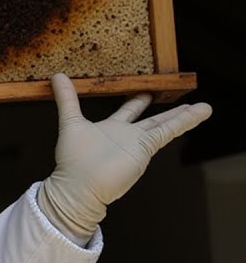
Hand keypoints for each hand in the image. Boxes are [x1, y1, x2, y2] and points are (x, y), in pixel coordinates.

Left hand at [38, 73, 212, 244]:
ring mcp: (137, 143)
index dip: (136, 101)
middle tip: (185, 102)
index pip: (127, 111)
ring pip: (165, 125)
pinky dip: (184, 122)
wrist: (78, 186)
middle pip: (152, 119)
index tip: (146, 91)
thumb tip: (57, 76)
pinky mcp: (145, 148)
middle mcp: (126, 136)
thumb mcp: (70, 122)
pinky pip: (168, 132)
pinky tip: (199, 112)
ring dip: (184, 116)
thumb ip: (66, 99)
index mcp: (110, 129)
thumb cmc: (72, 160)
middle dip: (168, 111)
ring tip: (203, 107)